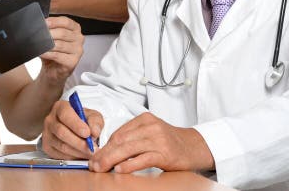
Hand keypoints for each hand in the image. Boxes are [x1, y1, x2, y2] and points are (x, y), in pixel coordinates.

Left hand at [39, 17, 83, 84]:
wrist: (53, 69)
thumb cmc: (53, 50)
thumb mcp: (52, 36)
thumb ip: (50, 28)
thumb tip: (40, 23)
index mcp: (75, 29)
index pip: (66, 22)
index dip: (54, 21)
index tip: (44, 23)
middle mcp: (79, 39)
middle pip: (63, 33)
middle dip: (48, 33)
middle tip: (37, 34)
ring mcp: (78, 51)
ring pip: (59, 45)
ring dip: (46, 44)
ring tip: (37, 44)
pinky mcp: (73, 62)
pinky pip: (57, 55)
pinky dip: (47, 53)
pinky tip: (41, 53)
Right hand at [42, 100, 102, 158]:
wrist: (76, 129)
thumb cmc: (84, 121)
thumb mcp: (93, 116)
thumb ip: (95, 122)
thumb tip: (94, 132)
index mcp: (60, 107)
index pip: (65, 114)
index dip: (76, 124)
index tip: (87, 133)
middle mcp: (50, 120)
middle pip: (61, 132)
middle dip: (79, 142)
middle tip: (92, 149)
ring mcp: (47, 134)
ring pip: (61, 146)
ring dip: (78, 152)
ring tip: (90, 153)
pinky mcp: (47, 147)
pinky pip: (60, 155)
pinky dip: (73, 157)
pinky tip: (82, 155)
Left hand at [89, 112, 213, 172]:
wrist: (195, 147)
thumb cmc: (169, 141)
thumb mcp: (150, 132)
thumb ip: (133, 137)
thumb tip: (108, 150)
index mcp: (144, 119)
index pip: (118, 133)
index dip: (104, 146)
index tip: (94, 156)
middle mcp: (150, 127)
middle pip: (120, 140)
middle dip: (104, 154)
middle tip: (94, 165)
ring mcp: (158, 139)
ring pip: (128, 149)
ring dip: (111, 160)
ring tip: (101, 168)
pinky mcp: (164, 153)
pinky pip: (143, 159)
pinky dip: (129, 164)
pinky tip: (120, 169)